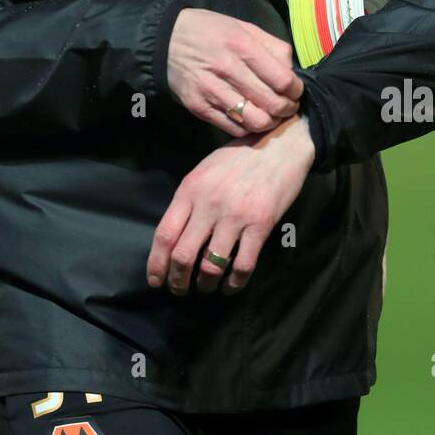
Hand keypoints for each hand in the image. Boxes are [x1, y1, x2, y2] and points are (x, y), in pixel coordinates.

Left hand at [146, 114, 315, 296]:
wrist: (278, 145)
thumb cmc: (237, 158)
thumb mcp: (204, 172)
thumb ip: (188, 200)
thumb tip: (175, 235)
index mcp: (190, 190)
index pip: (164, 234)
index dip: (157, 263)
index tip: (156, 280)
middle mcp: (208, 204)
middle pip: (183, 254)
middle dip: (177, 280)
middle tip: (179, 289)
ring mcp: (235, 215)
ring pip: (211, 264)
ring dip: (205, 284)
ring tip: (205, 288)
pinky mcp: (260, 224)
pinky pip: (243, 264)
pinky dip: (234, 282)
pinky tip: (231, 285)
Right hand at [166, 8, 302, 137]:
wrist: (163, 40)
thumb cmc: (208, 31)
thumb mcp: (242, 27)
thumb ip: (271, 46)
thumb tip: (290, 71)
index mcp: (241, 46)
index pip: (282, 80)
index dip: (296, 91)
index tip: (295, 91)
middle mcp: (227, 69)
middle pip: (272, 104)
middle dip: (287, 109)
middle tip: (286, 106)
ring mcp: (211, 91)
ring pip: (254, 121)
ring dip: (269, 122)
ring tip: (269, 114)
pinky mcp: (199, 107)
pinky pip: (233, 128)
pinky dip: (247, 127)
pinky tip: (248, 117)